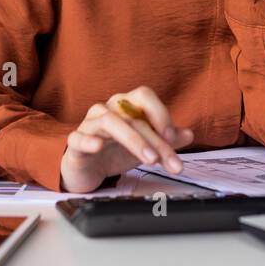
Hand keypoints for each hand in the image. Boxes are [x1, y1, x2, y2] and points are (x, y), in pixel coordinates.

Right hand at [59, 86, 194, 192]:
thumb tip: (189, 133)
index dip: (161, 113)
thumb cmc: (115, 151)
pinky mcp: (75, 142)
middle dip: (157, 141)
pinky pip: (78, 137)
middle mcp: (108, 109)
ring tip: (150, 159)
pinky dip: (88, 140)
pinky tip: (98, 146)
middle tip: (171, 162)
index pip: (144, 96)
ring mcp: (90, 124)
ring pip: (110, 122)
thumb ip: (167, 140)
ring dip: (133, 140)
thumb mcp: (146, 147)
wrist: (87, 169)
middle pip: (134, 117)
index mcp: (126, 105)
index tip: (174, 138)